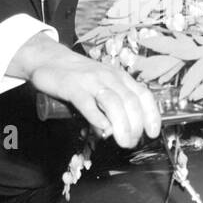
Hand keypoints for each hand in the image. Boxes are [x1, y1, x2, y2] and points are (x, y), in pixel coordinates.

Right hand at [7, 34, 161, 147]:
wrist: (50, 59)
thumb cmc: (79, 76)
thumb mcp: (102, 85)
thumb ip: (112, 106)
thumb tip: (120, 131)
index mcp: (120, 77)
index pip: (143, 95)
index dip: (151, 115)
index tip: (152, 133)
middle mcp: (109, 77)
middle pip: (130, 102)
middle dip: (135, 126)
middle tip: (131, 142)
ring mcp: (91, 81)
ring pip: (113, 103)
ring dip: (121, 125)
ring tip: (122, 141)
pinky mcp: (72, 87)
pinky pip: (88, 104)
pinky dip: (98, 118)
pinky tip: (102, 130)